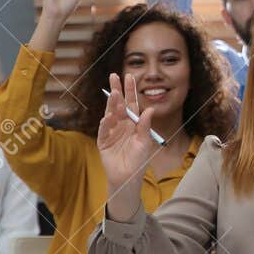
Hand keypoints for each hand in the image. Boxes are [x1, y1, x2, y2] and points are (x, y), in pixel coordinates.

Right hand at [98, 73, 158, 197]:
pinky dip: (105, 124)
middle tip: (114, 76)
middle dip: (116, 90)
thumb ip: (145, 126)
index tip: (129, 76)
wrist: (127, 177)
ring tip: (114, 93)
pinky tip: (108, 117)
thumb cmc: (138, 159)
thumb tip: (150, 109)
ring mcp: (111, 131)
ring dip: (111, 104)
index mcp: (132, 122)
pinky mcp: (103, 141)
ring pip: (110, 114)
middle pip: (118, 104)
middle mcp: (121, 124)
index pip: (131, 103)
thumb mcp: (144, 141)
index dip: (130, 90)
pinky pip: (104, 131)